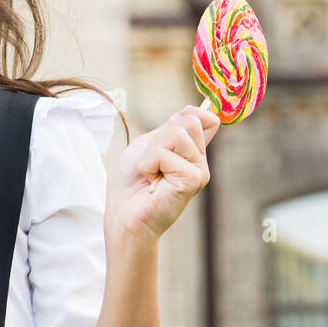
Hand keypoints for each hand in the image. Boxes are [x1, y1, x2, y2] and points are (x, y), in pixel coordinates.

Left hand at [104, 105, 218, 244]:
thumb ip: (171, 129)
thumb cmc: (130, 183)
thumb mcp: (147, 146)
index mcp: (189, 150)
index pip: (204, 118)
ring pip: (178, 133)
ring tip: (150, 173)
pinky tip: (152, 183)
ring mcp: (199, 170)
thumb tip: (197, 111)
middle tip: (151, 162)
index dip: (189, 114)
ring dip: (152, 152)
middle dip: (160, 137)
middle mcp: (199, 160)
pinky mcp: (193, 180)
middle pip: (189, 121)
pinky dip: (149, 165)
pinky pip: (165, 154)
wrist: (122, 215)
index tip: (167, 131)